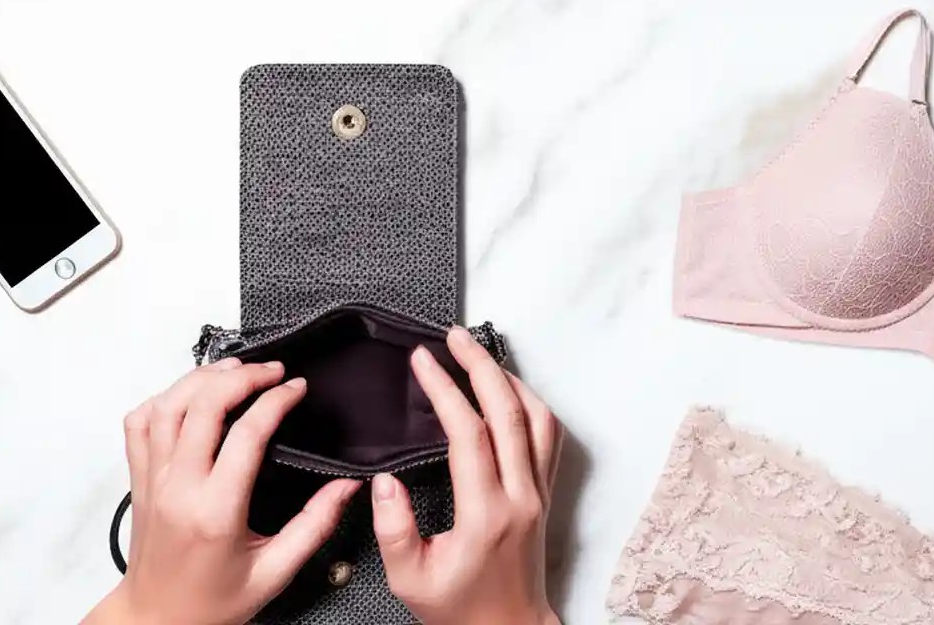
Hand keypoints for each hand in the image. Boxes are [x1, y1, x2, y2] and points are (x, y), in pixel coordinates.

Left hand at [84, 358, 360, 624]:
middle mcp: (178, 488)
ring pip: (167, 405)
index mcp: (216, 511)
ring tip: (235, 371)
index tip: (296, 388)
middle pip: (203, 405)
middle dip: (242, 376)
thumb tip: (347, 487)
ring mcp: (152, 480)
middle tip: (271, 370)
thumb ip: (314, 525)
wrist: (157, 620)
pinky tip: (189, 395)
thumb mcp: (275, 572)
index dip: (276, 400)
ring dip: (202, 378)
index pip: (246, 433)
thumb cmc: (212, 602)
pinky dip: (163, 398)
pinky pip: (138, 423)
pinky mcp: (138, 479)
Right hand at [373, 328, 562, 624]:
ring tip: (478, 355)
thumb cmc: (458, 609)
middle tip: (454, 336)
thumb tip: (385, 481)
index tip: (422, 361)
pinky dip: (530, 402)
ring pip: (538, 419)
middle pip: (510, 412)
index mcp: (486, 514)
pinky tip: (508, 389)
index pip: (469, 435)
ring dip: (509, 379)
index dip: (446, 390)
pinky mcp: (546, 495)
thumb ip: (394, 528)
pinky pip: (548, 436)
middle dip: (481, 366)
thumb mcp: (411, 578)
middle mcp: (521, 496)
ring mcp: (539, 493)